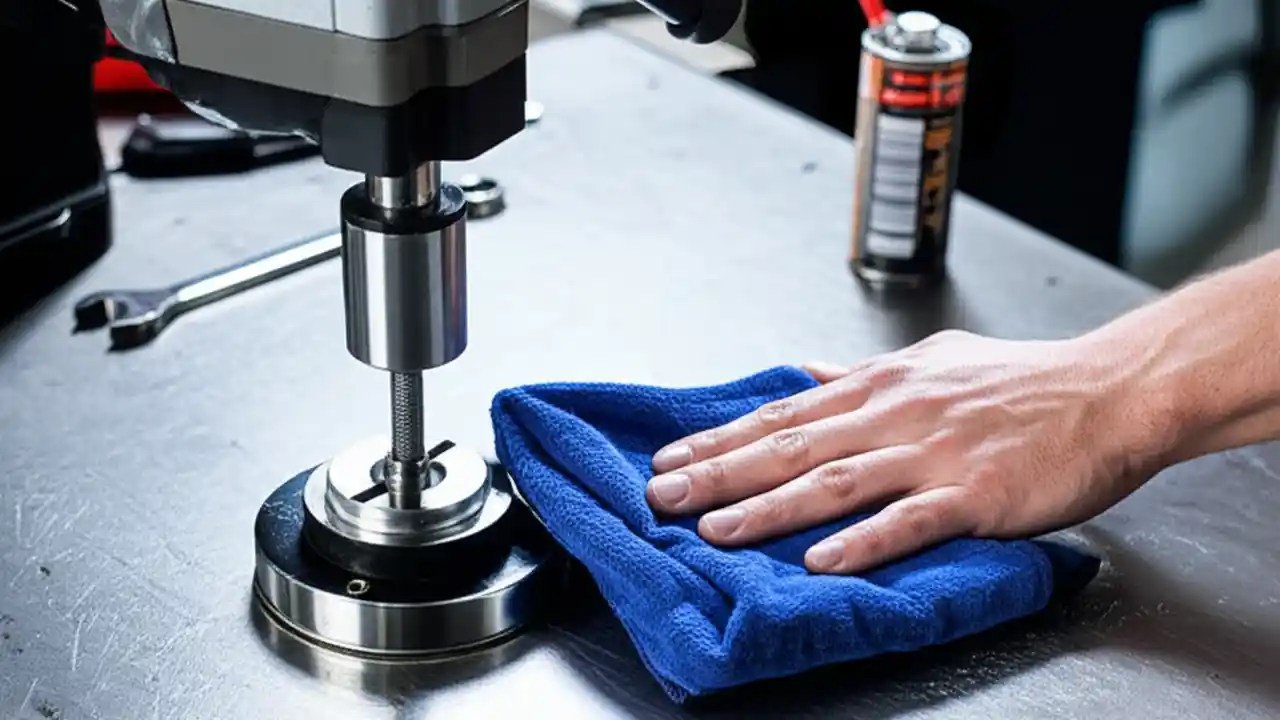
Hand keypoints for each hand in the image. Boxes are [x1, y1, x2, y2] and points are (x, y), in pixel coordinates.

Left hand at [645, 330, 1170, 574]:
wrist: (1109, 390)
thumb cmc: (1024, 380)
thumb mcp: (931, 361)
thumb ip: (862, 373)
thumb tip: (806, 370)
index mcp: (881, 385)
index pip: (782, 413)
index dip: (720, 437)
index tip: (668, 455)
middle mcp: (895, 414)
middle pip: (791, 447)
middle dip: (720, 473)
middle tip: (662, 496)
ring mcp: (933, 454)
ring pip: (835, 482)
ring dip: (769, 509)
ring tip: (716, 531)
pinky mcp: (975, 494)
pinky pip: (910, 521)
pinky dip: (864, 542)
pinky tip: (822, 561)